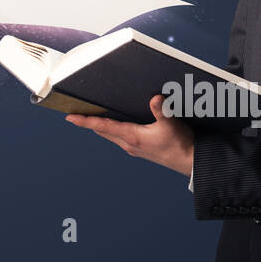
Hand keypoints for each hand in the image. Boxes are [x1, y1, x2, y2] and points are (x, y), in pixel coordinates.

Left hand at [66, 94, 194, 176]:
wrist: (190, 163)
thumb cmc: (181, 145)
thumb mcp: (171, 124)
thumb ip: (161, 110)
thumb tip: (154, 98)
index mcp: (132, 137)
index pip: (103, 127)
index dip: (85, 121)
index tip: (70, 118)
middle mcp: (129, 144)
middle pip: (103, 131)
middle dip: (89, 122)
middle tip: (76, 112)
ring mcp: (134, 148)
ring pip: (111, 135)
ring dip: (101, 126)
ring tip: (91, 115)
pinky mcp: (141, 149)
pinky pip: (120, 138)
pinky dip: (112, 130)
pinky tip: (116, 124)